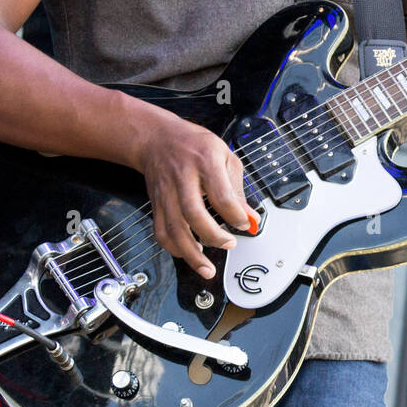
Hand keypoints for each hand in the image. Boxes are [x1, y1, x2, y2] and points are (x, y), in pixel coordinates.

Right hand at [137, 110, 254, 279]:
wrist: (156, 138)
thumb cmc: (194, 145)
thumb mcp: (224, 155)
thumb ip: (237, 188)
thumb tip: (249, 217)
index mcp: (205, 161)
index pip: (221, 195)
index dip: (235, 215)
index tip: (244, 223)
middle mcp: (182, 177)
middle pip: (194, 213)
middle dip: (214, 235)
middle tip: (229, 244)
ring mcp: (166, 192)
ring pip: (174, 229)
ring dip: (191, 253)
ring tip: (208, 268)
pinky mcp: (156, 204)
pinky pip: (161, 232)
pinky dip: (174, 248)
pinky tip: (189, 253)